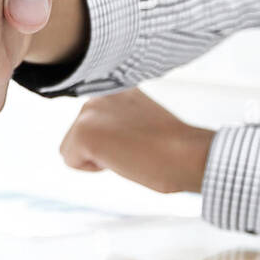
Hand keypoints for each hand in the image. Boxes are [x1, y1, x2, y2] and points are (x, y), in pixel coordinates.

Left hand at [59, 88, 214, 192]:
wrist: (188, 153)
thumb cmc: (175, 148)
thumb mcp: (143, 124)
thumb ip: (122, 122)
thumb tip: (110, 138)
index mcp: (117, 90)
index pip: (95, 126)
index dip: (114, 143)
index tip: (139, 141)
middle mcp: (100, 94)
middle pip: (78, 136)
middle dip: (102, 150)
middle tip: (135, 149)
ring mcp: (89, 111)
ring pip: (71, 149)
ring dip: (97, 159)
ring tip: (129, 153)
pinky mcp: (82, 132)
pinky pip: (71, 162)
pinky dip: (93, 170)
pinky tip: (121, 159)